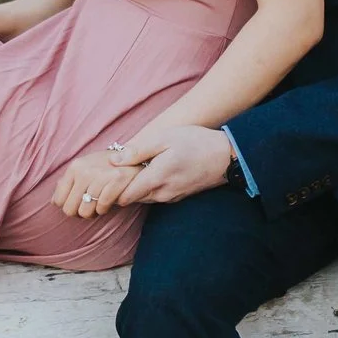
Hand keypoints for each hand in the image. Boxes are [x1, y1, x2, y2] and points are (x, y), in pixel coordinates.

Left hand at [52, 147, 135, 219]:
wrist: (133, 158)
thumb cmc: (106, 167)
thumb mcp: (84, 169)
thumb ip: (67, 183)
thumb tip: (53, 202)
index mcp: (74, 167)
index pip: (58, 200)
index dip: (68, 206)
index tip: (78, 204)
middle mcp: (85, 170)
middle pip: (69, 209)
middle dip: (79, 213)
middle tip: (90, 207)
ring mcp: (100, 175)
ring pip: (85, 211)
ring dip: (93, 212)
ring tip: (100, 204)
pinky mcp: (116, 181)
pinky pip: (102, 207)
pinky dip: (105, 209)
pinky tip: (110, 203)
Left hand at [110, 124, 235, 205]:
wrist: (226, 157)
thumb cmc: (196, 142)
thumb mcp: (165, 138)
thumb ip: (138, 151)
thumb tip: (114, 161)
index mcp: (156, 179)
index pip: (124, 196)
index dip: (113, 188)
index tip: (111, 173)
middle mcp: (162, 194)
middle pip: (131, 198)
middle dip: (123, 187)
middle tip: (122, 167)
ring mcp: (171, 197)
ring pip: (143, 198)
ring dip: (136, 186)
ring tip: (137, 167)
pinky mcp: (178, 197)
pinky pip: (156, 196)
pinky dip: (149, 187)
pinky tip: (153, 170)